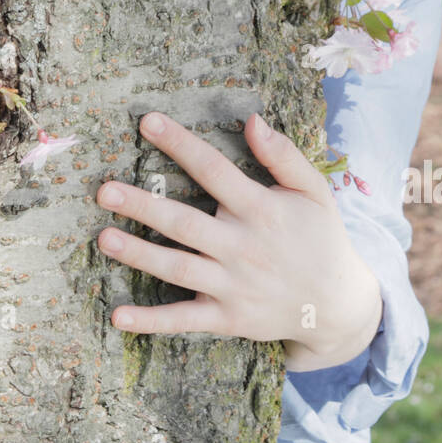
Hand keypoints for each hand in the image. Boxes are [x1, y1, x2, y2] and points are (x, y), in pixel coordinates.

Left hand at [96, 111, 383, 367]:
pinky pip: (184, 320)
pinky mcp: (227, 318)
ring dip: (140, 254)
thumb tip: (252, 120)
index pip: (214, 170)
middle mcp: (243, 247)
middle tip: (105, 190)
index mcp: (261, 210)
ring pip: (179, 268)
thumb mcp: (314, 191)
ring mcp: (233, 286)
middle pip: (185, 223)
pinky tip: (118, 316)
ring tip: (104, 238)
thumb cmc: (320, 237)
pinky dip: (152, 321)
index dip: (180, 144)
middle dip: (144, 206)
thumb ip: (284, 155)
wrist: (338, 305)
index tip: (147, 122)